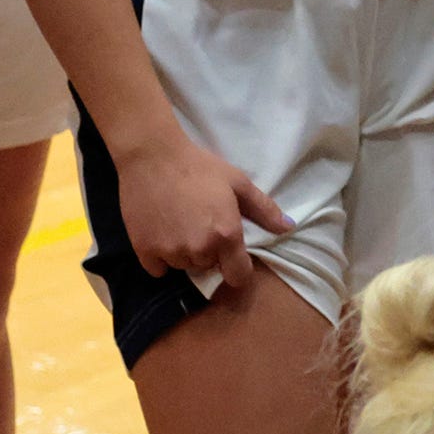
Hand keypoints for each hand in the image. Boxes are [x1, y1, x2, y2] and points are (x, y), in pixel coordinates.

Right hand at [113, 127, 297, 287]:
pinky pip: (158, 268)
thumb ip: (264, 209)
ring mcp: (170, 253)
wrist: (152, 157)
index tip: (230, 255)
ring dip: (185, 253)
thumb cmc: (198, 167)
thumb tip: (288, 228)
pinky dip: (160, 257)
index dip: (237, 267)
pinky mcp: (144, 252)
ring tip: (179, 223)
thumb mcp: (237, 182)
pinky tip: (161, 232)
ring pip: (184, 266)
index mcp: (226, 236)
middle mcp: (199, 250)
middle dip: (209, 251)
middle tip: (200, 222)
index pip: (238, 276)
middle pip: (209, 267)